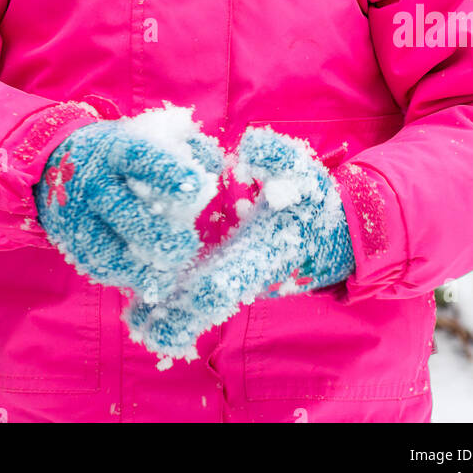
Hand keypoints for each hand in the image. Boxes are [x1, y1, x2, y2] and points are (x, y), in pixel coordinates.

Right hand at [33, 104, 223, 298]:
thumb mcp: (146, 134)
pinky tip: (152, 278)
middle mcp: (93, 182)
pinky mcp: (73, 244)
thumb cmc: (119, 154)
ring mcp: (79, 215)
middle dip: (158, 234)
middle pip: (122, 210)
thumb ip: (185, 144)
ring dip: (144, 266)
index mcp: (114, 149)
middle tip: (187, 244)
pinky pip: (101, 267)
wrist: (59, 162)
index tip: (197, 186)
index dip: (168, 172)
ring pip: (108, 248)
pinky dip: (128, 277)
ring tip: (171, 271)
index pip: (140, 157)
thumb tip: (212, 165)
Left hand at [123, 125, 354, 361]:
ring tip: (135, 325)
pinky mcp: (238, 276)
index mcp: (262, 251)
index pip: (228, 277)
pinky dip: (182, 312)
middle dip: (176, 316)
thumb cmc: (316, 199)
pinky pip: (208, 298)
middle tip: (139, 327)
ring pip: (205, 305)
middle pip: (209, 303)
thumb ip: (278, 156)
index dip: (200, 290)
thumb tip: (251, 145)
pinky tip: (150, 318)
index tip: (170, 299)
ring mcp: (243, 279)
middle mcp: (250, 273)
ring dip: (173, 317)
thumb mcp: (302, 170)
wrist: (336, 232)